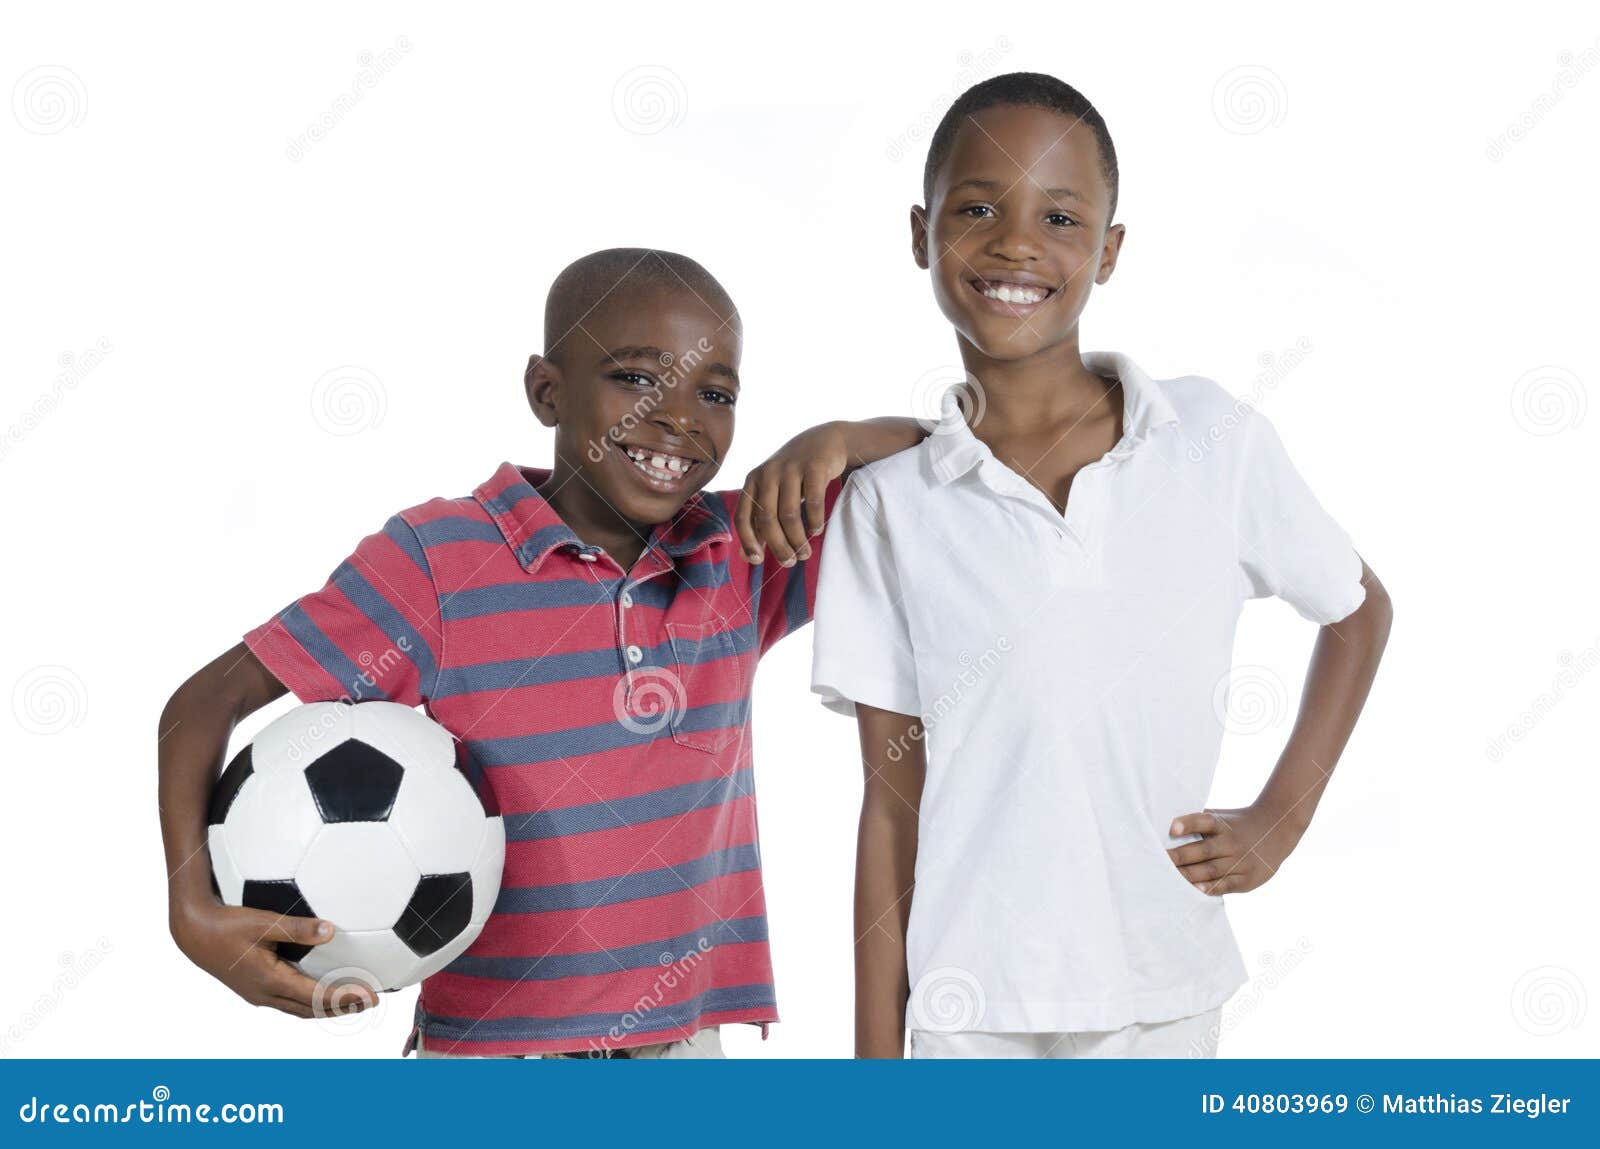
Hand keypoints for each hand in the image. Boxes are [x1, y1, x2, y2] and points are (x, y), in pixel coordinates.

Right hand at [170, 895, 374, 1017]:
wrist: (194, 934)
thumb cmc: (227, 925)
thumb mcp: (264, 922)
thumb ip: (298, 928)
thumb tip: (331, 931)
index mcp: (270, 981)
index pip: (317, 996)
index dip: (347, 997)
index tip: (372, 995)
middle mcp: (265, 995)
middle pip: (312, 1009)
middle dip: (343, 1007)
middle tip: (371, 1000)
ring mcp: (258, 995)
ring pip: (300, 1009)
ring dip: (328, 1008)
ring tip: (353, 1002)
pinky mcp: (254, 990)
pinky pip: (289, 1003)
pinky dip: (310, 1002)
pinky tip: (320, 993)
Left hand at [735, 422, 844, 564]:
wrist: (824, 440)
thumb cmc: (794, 473)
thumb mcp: (772, 492)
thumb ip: (759, 521)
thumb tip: (748, 557)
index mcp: (753, 481)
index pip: (743, 517)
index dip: (748, 541)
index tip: (757, 561)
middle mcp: (768, 473)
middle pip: (767, 519)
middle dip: (778, 546)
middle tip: (790, 562)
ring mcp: (791, 469)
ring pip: (789, 514)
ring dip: (798, 539)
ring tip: (805, 553)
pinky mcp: (814, 467)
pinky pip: (813, 500)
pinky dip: (815, 520)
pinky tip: (817, 530)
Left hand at [1165, 803, 1305, 895]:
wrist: (1277, 830)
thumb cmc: (1237, 824)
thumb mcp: (1221, 817)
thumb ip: (1198, 822)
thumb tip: (1165, 827)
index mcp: (1222, 824)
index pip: (1203, 821)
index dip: (1188, 824)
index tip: (1172, 828)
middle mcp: (1231, 842)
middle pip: (1202, 851)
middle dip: (1178, 857)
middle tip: (1155, 861)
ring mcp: (1241, 861)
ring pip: (1210, 870)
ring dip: (1188, 875)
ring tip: (1166, 878)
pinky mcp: (1247, 878)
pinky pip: (1225, 885)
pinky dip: (1209, 888)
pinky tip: (1194, 889)